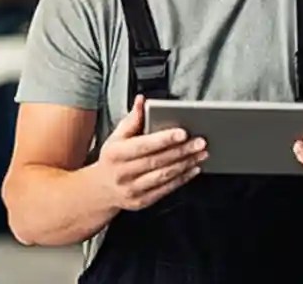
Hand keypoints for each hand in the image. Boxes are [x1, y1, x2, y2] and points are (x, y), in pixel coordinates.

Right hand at [93, 95, 207, 210]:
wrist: (101, 189)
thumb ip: (132, 119)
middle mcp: (123, 172)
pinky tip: (193, 168)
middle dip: (182, 151)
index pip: (143, 145)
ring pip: (164, 176)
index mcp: (116, 153)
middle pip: (157, 160)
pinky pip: (166, 189)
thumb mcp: (116, 136)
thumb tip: (142, 100)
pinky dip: (182, 179)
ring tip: (201, 153)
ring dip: (186, 164)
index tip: (183, 132)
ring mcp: (132, 189)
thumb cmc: (113, 158)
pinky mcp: (142, 201)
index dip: (164, 139)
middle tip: (200, 142)